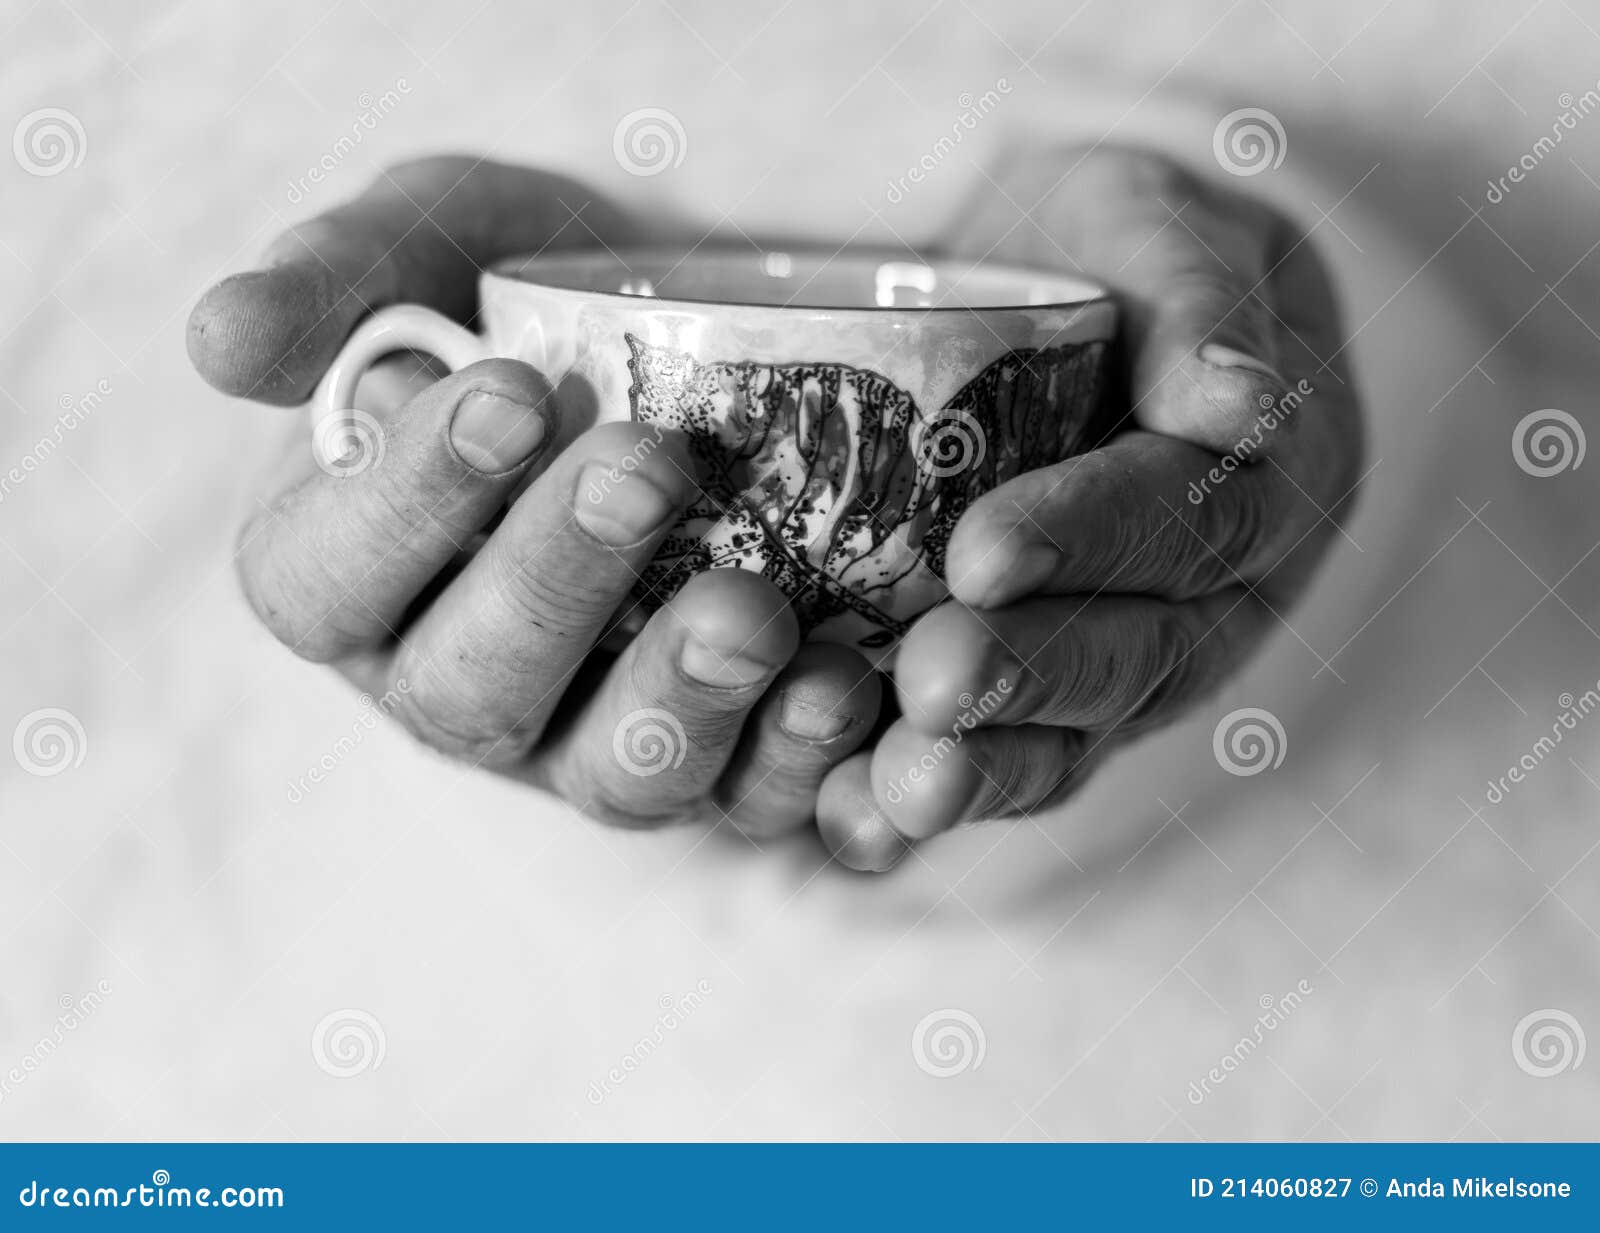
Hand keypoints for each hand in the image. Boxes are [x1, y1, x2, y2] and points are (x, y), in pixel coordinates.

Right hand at [190, 157, 879, 832]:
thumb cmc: (533, 296)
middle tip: (645, 465)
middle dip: (556, 584)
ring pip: (610, 776)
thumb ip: (336, 280)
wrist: (694, 340)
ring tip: (749, 608)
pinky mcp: (706, 761)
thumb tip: (217, 338)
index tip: (512, 396)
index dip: (408, 502)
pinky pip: (744, 796)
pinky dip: (794, 759)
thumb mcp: (431, 240)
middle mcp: (450, 680)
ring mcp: (581, 739)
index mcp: (347, 573)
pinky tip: (843, 686)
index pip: (328, 577)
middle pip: (472, 690)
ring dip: (679, 700)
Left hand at [815, 144, 1366, 870]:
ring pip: (1078, 739)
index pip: (1196, 514)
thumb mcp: (1147, 221)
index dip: (1098, 538)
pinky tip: (857, 816)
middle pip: (1140, 653)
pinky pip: (1006, 767)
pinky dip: (934, 799)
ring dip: (992, 769)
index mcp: (1271, 474)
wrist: (1057, 314)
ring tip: (901, 785)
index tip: (983, 550)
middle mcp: (1214, 596)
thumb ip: (1194, 293)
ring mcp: (1131, 665)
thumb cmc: (1103, 250)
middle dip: (1036, 674)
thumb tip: (1237, 398)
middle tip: (934, 680)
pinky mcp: (1048, 708)